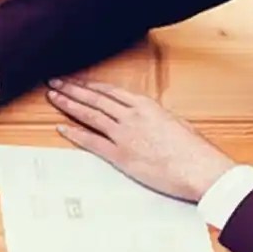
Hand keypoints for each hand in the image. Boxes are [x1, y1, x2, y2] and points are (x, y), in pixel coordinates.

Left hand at [46, 78, 236, 202]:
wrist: (199, 169)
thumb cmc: (193, 150)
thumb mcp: (174, 123)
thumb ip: (154, 118)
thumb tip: (146, 118)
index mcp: (145, 106)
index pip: (110, 92)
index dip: (89, 86)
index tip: (76, 82)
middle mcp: (131, 116)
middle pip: (94, 99)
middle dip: (72, 90)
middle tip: (54, 83)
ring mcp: (123, 135)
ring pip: (89, 115)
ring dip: (68, 105)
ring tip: (53, 97)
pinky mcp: (120, 155)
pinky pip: (92, 142)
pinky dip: (75, 134)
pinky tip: (62, 128)